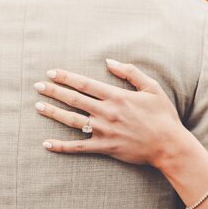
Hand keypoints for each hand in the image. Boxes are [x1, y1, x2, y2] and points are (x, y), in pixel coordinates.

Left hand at [33, 58, 190, 167]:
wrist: (170, 146)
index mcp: (116, 96)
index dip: (65, 77)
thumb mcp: (152, 88)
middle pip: (73, 99)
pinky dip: (61, 146)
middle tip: (37, 86)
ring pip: (72, 120)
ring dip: (53, 113)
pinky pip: (78, 147)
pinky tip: (46, 144)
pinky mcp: (104, 147)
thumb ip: (130, 72)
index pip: (84, 84)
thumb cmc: (163, 116)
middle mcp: (106, 112)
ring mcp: (103, 130)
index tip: (51, 73)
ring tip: (38, 107)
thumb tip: (109, 61)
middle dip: (53, 91)